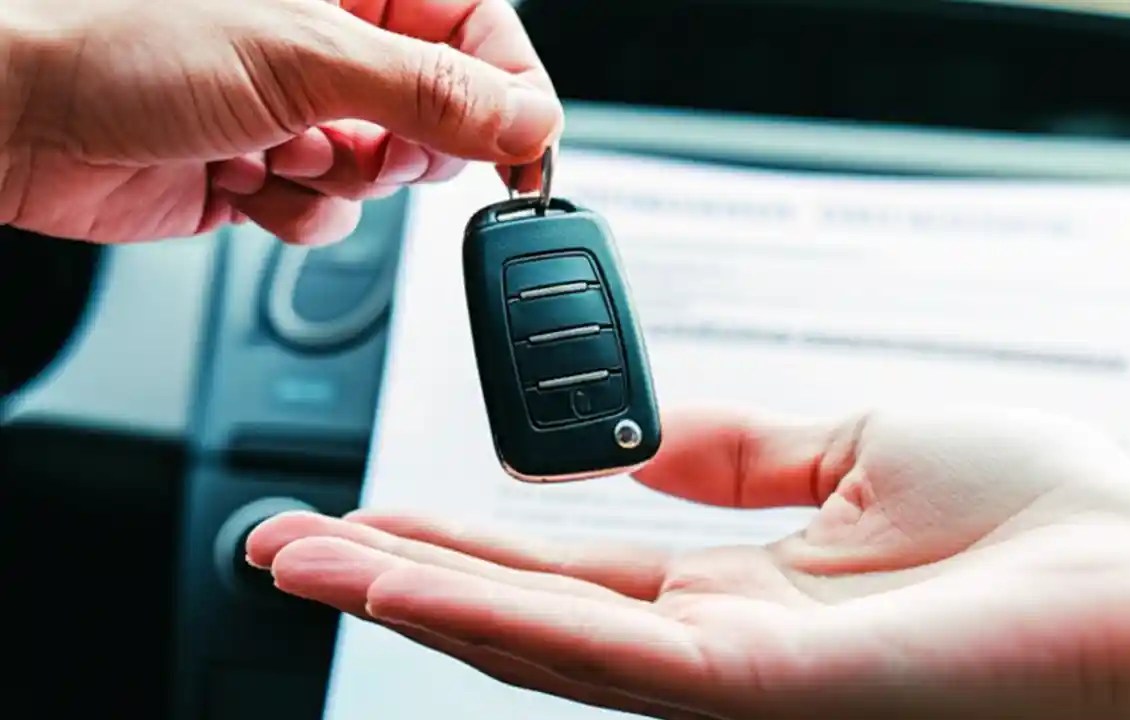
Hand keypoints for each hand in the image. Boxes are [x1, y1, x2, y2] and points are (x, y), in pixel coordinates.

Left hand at [0, 0, 560, 244]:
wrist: (14, 115)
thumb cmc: (119, 41)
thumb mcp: (304, 58)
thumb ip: (434, 94)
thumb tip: (532, 122)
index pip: (481, 33)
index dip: (514, 95)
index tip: (526, 153)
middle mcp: (335, 42)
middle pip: (443, 112)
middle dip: (405, 145)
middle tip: (360, 139)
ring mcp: (302, 108)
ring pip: (387, 172)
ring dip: (338, 179)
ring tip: (274, 148)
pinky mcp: (269, 167)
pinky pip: (333, 210)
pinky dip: (296, 210)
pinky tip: (242, 177)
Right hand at [247, 407, 1129, 719]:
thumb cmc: (1039, 519)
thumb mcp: (853, 445)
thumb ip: (739, 452)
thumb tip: (649, 439)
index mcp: (745, 588)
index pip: (571, 566)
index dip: (465, 540)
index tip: (378, 510)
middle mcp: (719, 647)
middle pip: (527, 614)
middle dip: (401, 578)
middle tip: (285, 544)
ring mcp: (728, 681)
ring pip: (536, 643)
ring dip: (412, 598)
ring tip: (306, 560)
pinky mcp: (755, 693)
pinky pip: (598, 652)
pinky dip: (488, 616)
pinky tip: (406, 580)